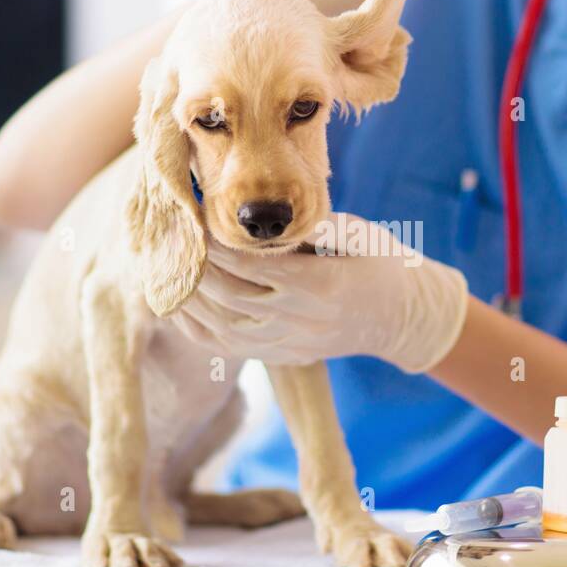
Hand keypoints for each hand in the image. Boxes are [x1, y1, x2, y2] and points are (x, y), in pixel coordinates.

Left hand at [173, 214, 468, 373]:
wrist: (402, 316)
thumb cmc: (380, 263)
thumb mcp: (357, 234)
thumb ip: (311, 225)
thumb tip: (264, 210)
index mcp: (320, 285)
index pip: (250, 263)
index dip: (215, 241)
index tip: (192, 217)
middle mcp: (301, 320)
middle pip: (229, 294)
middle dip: (194, 265)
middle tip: (168, 238)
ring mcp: (291, 344)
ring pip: (222, 326)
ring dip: (189, 297)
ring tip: (164, 267)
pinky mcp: (284, 356)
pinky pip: (230, 348)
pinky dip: (198, 328)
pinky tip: (179, 305)